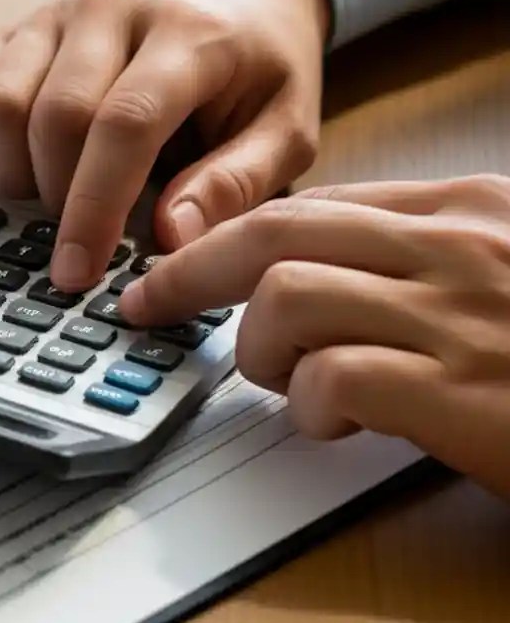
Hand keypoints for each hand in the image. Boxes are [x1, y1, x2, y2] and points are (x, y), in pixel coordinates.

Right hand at [0, 0, 329, 290]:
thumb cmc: (255, 65)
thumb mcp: (287, 126)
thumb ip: (237, 184)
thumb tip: (171, 239)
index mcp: (188, 33)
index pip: (124, 123)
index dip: (95, 207)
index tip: (79, 271)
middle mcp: (107, 11)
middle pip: (49, 119)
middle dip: (59, 199)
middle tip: (87, 232)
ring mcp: (48, 15)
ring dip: (9, 169)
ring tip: (53, 188)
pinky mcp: (7, 28)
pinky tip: (7, 160)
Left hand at [119, 174, 509, 499]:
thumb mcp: (498, 269)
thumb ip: (414, 256)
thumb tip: (305, 270)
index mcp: (466, 210)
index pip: (312, 203)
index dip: (228, 233)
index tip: (181, 258)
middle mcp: (457, 248)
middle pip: (275, 232)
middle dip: (189, 269)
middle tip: (147, 301)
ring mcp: (462, 317)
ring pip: (288, 297)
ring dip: (259, 346)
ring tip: (286, 379)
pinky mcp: (468, 395)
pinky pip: (338, 378)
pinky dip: (312, 405)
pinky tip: (336, 420)